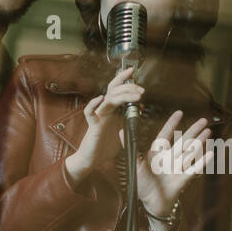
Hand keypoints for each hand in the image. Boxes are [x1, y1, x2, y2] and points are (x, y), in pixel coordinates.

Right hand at [64, 66, 143, 185]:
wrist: (92, 160)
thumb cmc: (105, 146)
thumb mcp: (123, 130)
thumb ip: (131, 119)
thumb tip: (142, 110)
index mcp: (112, 110)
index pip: (117, 89)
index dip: (123, 78)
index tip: (133, 70)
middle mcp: (104, 110)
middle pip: (114, 90)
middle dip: (128, 86)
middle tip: (141, 90)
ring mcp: (98, 117)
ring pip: (108, 99)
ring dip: (123, 95)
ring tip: (136, 97)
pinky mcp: (92, 126)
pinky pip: (89, 112)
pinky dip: (93, 105)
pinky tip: (101, 99)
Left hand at [136, 111, 213, 217]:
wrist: (150, 204)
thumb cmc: (142, 185)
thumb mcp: (134, 165)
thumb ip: (130, 148)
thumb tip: (121, 131)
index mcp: (157, 154)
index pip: (166, 135)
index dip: (172, 124)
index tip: (179, 113)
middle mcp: (169, 158)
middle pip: (183, 141)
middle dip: (193, 130)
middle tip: (203, 120)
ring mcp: (177, 168)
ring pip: (191, 152)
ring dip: (199, 142)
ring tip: (208, 131)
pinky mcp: (183, 179)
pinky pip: (194, 169)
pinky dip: (202, 162)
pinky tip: (210, 153)